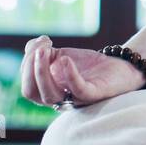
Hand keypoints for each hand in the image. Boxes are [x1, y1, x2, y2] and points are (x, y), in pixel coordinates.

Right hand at [20, 36, 145, 108]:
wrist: (119, 67)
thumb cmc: (88, 65)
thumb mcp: (61, 55)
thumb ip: (42, 52)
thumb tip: (32, 46)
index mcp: (49, 92)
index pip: (28, 87)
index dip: (26, 66)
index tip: (39, 44)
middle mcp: (59, 99)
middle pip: (32, 93)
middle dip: (30, 70)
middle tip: (40, 50)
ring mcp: (76, 99)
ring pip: (49, 96)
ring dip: (42, 72)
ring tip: (46, 52)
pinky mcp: (94, 95)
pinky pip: (78, 91)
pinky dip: (69, 75)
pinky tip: (65, 59)